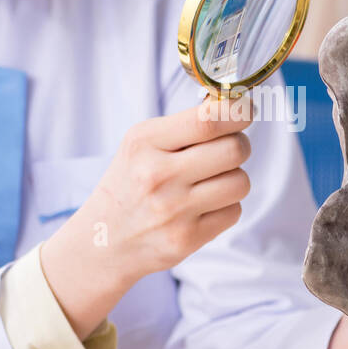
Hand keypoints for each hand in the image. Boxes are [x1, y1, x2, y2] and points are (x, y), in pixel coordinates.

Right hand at [40, 93, 254, 338]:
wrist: (102, 242)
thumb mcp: (140, 145)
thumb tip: (235, 106)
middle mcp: (158, 175)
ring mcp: (173, 210)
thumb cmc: (130, 184)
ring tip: (211, 181)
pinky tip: (203, 207)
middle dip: (239, 145)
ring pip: (240, 182)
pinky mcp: (186, 239)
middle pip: (234, 149)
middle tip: (227, 149)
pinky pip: (234, 212)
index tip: (245, 110)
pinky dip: (225, 207)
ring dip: (234, 179)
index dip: (238, 112)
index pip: (208, 121)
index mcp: (145, 142)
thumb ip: (184, 126)